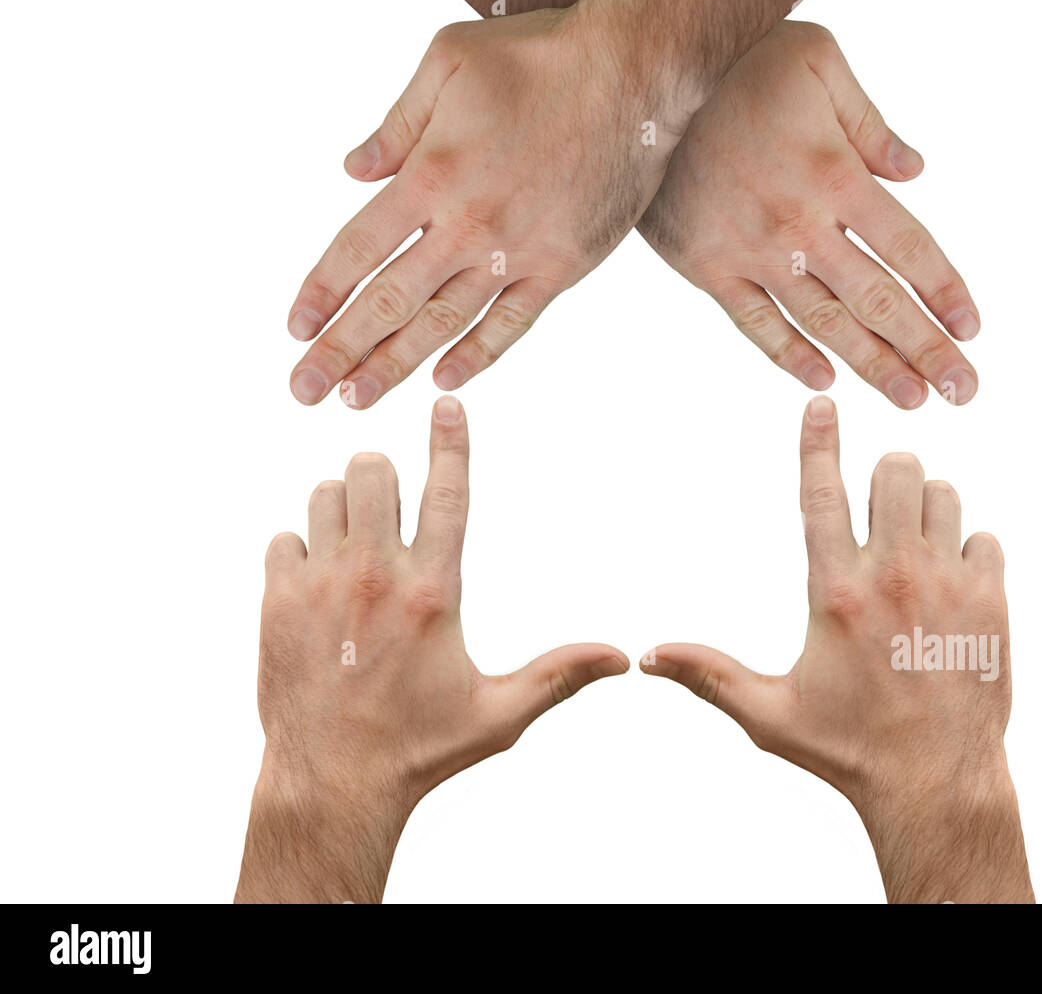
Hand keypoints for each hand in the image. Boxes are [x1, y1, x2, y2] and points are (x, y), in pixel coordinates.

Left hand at [236, 396, 627, 901]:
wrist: (331, 783)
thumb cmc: (419, 748)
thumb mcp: (500, 714)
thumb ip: (559, 674)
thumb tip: (620, 658)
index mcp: (432, 593)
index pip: (446, 495)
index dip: (451, 442)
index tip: (447, 404)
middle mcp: (374, 577)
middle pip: (371, 471)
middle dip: (383, 476)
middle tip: (389, 509)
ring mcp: (319, 586)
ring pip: (323, 495)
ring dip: (343, 508)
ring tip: (356, 546)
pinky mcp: (276, 604)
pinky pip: (283, 539)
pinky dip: (300, 548)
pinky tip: (318, 581)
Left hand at [287, 10, 674, 408]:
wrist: (633, 71)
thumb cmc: (539, 54)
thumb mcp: (448, 60)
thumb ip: (396, 124)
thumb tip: (353, 171)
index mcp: (431, 174)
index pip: (358, 248)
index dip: (322, 292)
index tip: (295, 329)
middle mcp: (468, 224)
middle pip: (390, 300)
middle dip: (341, 350)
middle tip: (305, 391)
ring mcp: (518, 251)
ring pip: (445, 323)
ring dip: (396, 365)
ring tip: (357, 400)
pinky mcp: (563, 266)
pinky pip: (513, 323)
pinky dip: (478, 355)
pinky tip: (444, 379)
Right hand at [641, 23, 979, 406]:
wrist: (643, 81)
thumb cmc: (736, 61)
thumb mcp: (818, 63)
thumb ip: (870, 123)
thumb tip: (914, 170)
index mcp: (837, 175)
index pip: (908, 248)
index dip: (944, 292)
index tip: (971, 330)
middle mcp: (801, 224)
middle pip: (877, 299)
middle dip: (926, 349)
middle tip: (964, 390)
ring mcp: (752, 252)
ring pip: (824, 323)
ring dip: (872, 366)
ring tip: (912, 400)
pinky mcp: (708, 267)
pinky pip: (755, 323)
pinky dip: (790, 356)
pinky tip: (824, 381)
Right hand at [642, 396, 1031, 901]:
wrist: (936, 784)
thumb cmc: (848, 748)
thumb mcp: (768, 714)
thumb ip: (708, 674)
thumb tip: (646, 658)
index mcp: (835, 594)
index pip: (822, 495)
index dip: (817, 443)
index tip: (821, 404)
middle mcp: (894, 578)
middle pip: (896, 471)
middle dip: (885, 475)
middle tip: (881, 508)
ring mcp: (949, 586)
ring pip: (944, 493)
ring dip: (926, 508)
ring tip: (913, 548)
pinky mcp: (992, 603)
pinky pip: (985, 537)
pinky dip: (969, 548)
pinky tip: (951, 582)